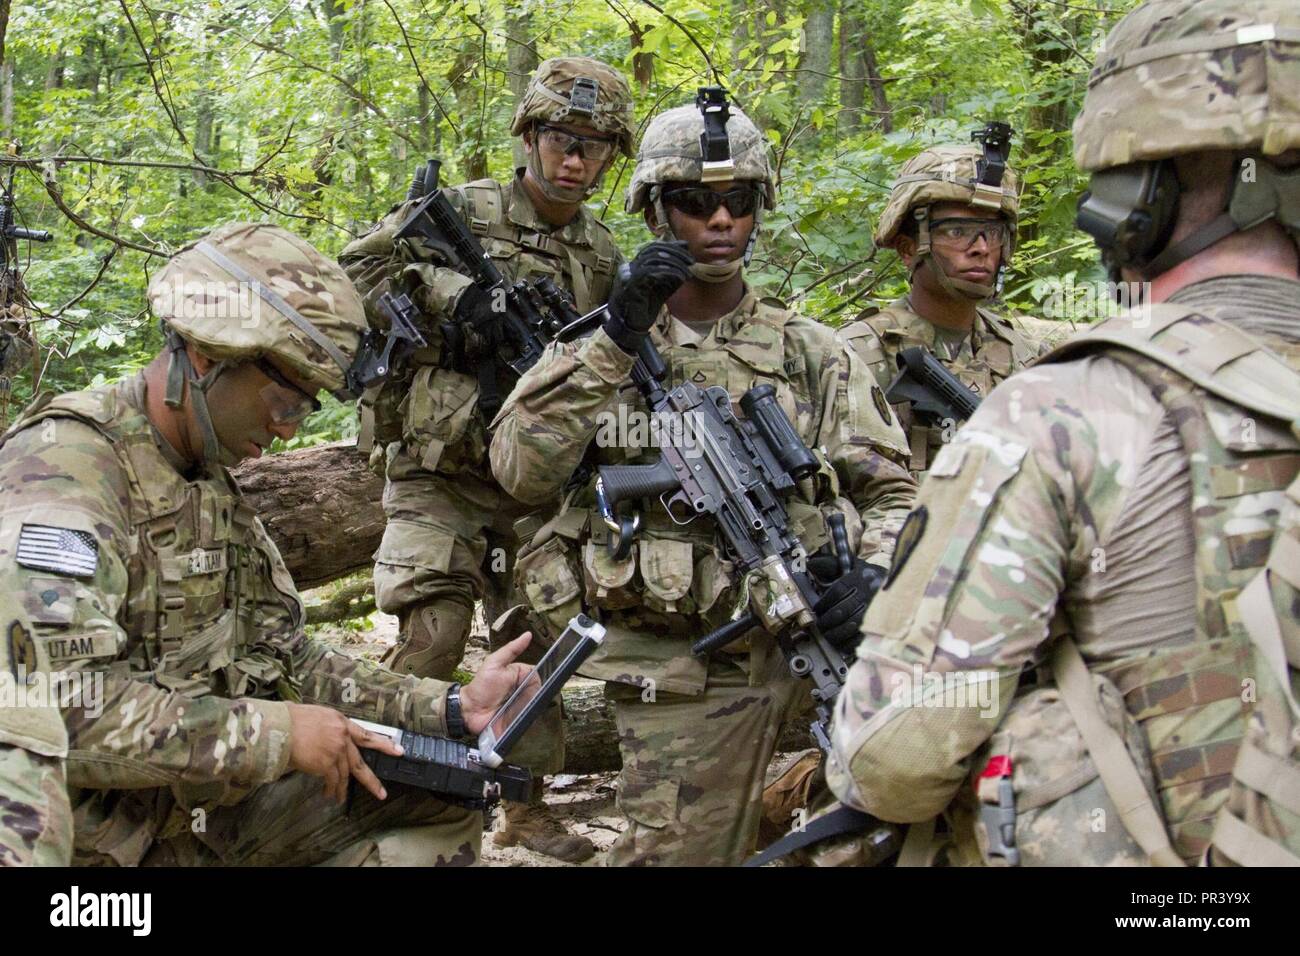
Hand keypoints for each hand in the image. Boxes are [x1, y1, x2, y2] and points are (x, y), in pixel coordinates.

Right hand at [286, 703, 403, 802]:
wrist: (281, 727)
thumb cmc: (291, 720)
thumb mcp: (318, 716)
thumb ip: (329, 728)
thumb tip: (328, 739)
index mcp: (341, 722)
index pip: (366, 735)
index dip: (383, 743)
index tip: (397, 750)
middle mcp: (342, 736)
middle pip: (360, 762)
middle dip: (372, 780)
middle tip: (382, 792)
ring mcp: (336, 751)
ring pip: (345, 775)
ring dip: (342, 789)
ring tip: (341, 799)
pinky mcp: (326, 764)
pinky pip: (332, 781)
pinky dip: (331, 789)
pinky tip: (329, 794)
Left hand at [458, 632, 534, 734]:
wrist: (470, 711)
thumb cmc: (481, 686)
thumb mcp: (494, 663)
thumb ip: (511, 649)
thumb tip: (527, 635)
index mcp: (521, 675)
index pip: (538, 675)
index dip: (536, 679)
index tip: (529, 683)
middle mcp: (525, 689)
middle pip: (539, 691)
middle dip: (533, 693)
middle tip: (519, 695)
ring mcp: (524, 704)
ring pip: (537, 704)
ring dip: (530, 705)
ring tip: (517, 705)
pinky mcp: (521, 718)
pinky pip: (531, 716)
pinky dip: (529, 716)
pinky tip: (522, 715)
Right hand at [604, 240, 693, 352]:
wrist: (633, 327)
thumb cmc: (647, 308)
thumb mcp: (664, 286)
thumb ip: (673, 271)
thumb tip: (685, 255)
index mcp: (635, 265)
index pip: (653, 247)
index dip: (671, 246)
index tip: (687, 248)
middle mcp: (629, 267)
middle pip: (653, 249)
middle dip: (675, 252)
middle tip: (691, 261)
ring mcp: (628, 274)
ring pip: (652, 258)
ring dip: (674, 263)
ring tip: (688, 272)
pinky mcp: (630, 284)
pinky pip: (650, 271)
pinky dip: (668, 272)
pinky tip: (680, 278)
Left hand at [812, 558, 885, 650]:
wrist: (907, 588)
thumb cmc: (875, 578)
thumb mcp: (857, 566)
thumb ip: (832, 565)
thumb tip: (811, 564)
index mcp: (862, 578)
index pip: (836, 592)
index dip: (823, 603)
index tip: (818, 610)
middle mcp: (870, 593)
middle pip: (840, 611)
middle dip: (826, 621)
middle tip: (820, 625)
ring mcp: (878, 611)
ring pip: (850, 626)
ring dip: (835, 633)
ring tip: (828, 635)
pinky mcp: (884, 627)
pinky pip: (863, 638)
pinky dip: (849, 643)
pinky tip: (842, 643)